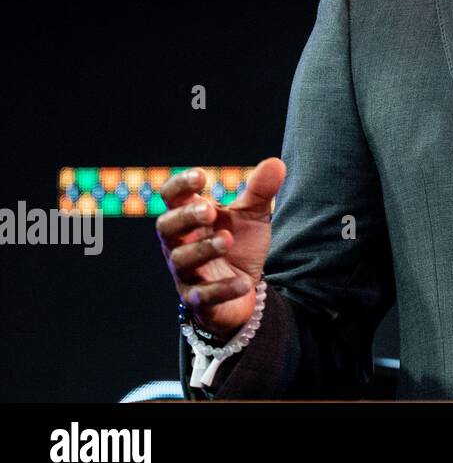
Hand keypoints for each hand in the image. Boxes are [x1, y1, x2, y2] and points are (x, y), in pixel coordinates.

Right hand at [156, 158, 285, 338]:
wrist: (244, 288)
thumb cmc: (239, 244)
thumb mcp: (253, 217)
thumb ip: (260, 191)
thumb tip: (275, 163)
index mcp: (190, 218)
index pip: (171, 198)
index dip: (180, 186)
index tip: (201, 176)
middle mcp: (181, 244)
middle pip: (166, 227)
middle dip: (185, 218)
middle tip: (209, 211)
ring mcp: (186, 273)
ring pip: (180, 260)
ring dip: (203, 249)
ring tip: (227, 240)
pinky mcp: (198, 300)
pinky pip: (202, 296)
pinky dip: (222, 289)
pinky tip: (243, 282)